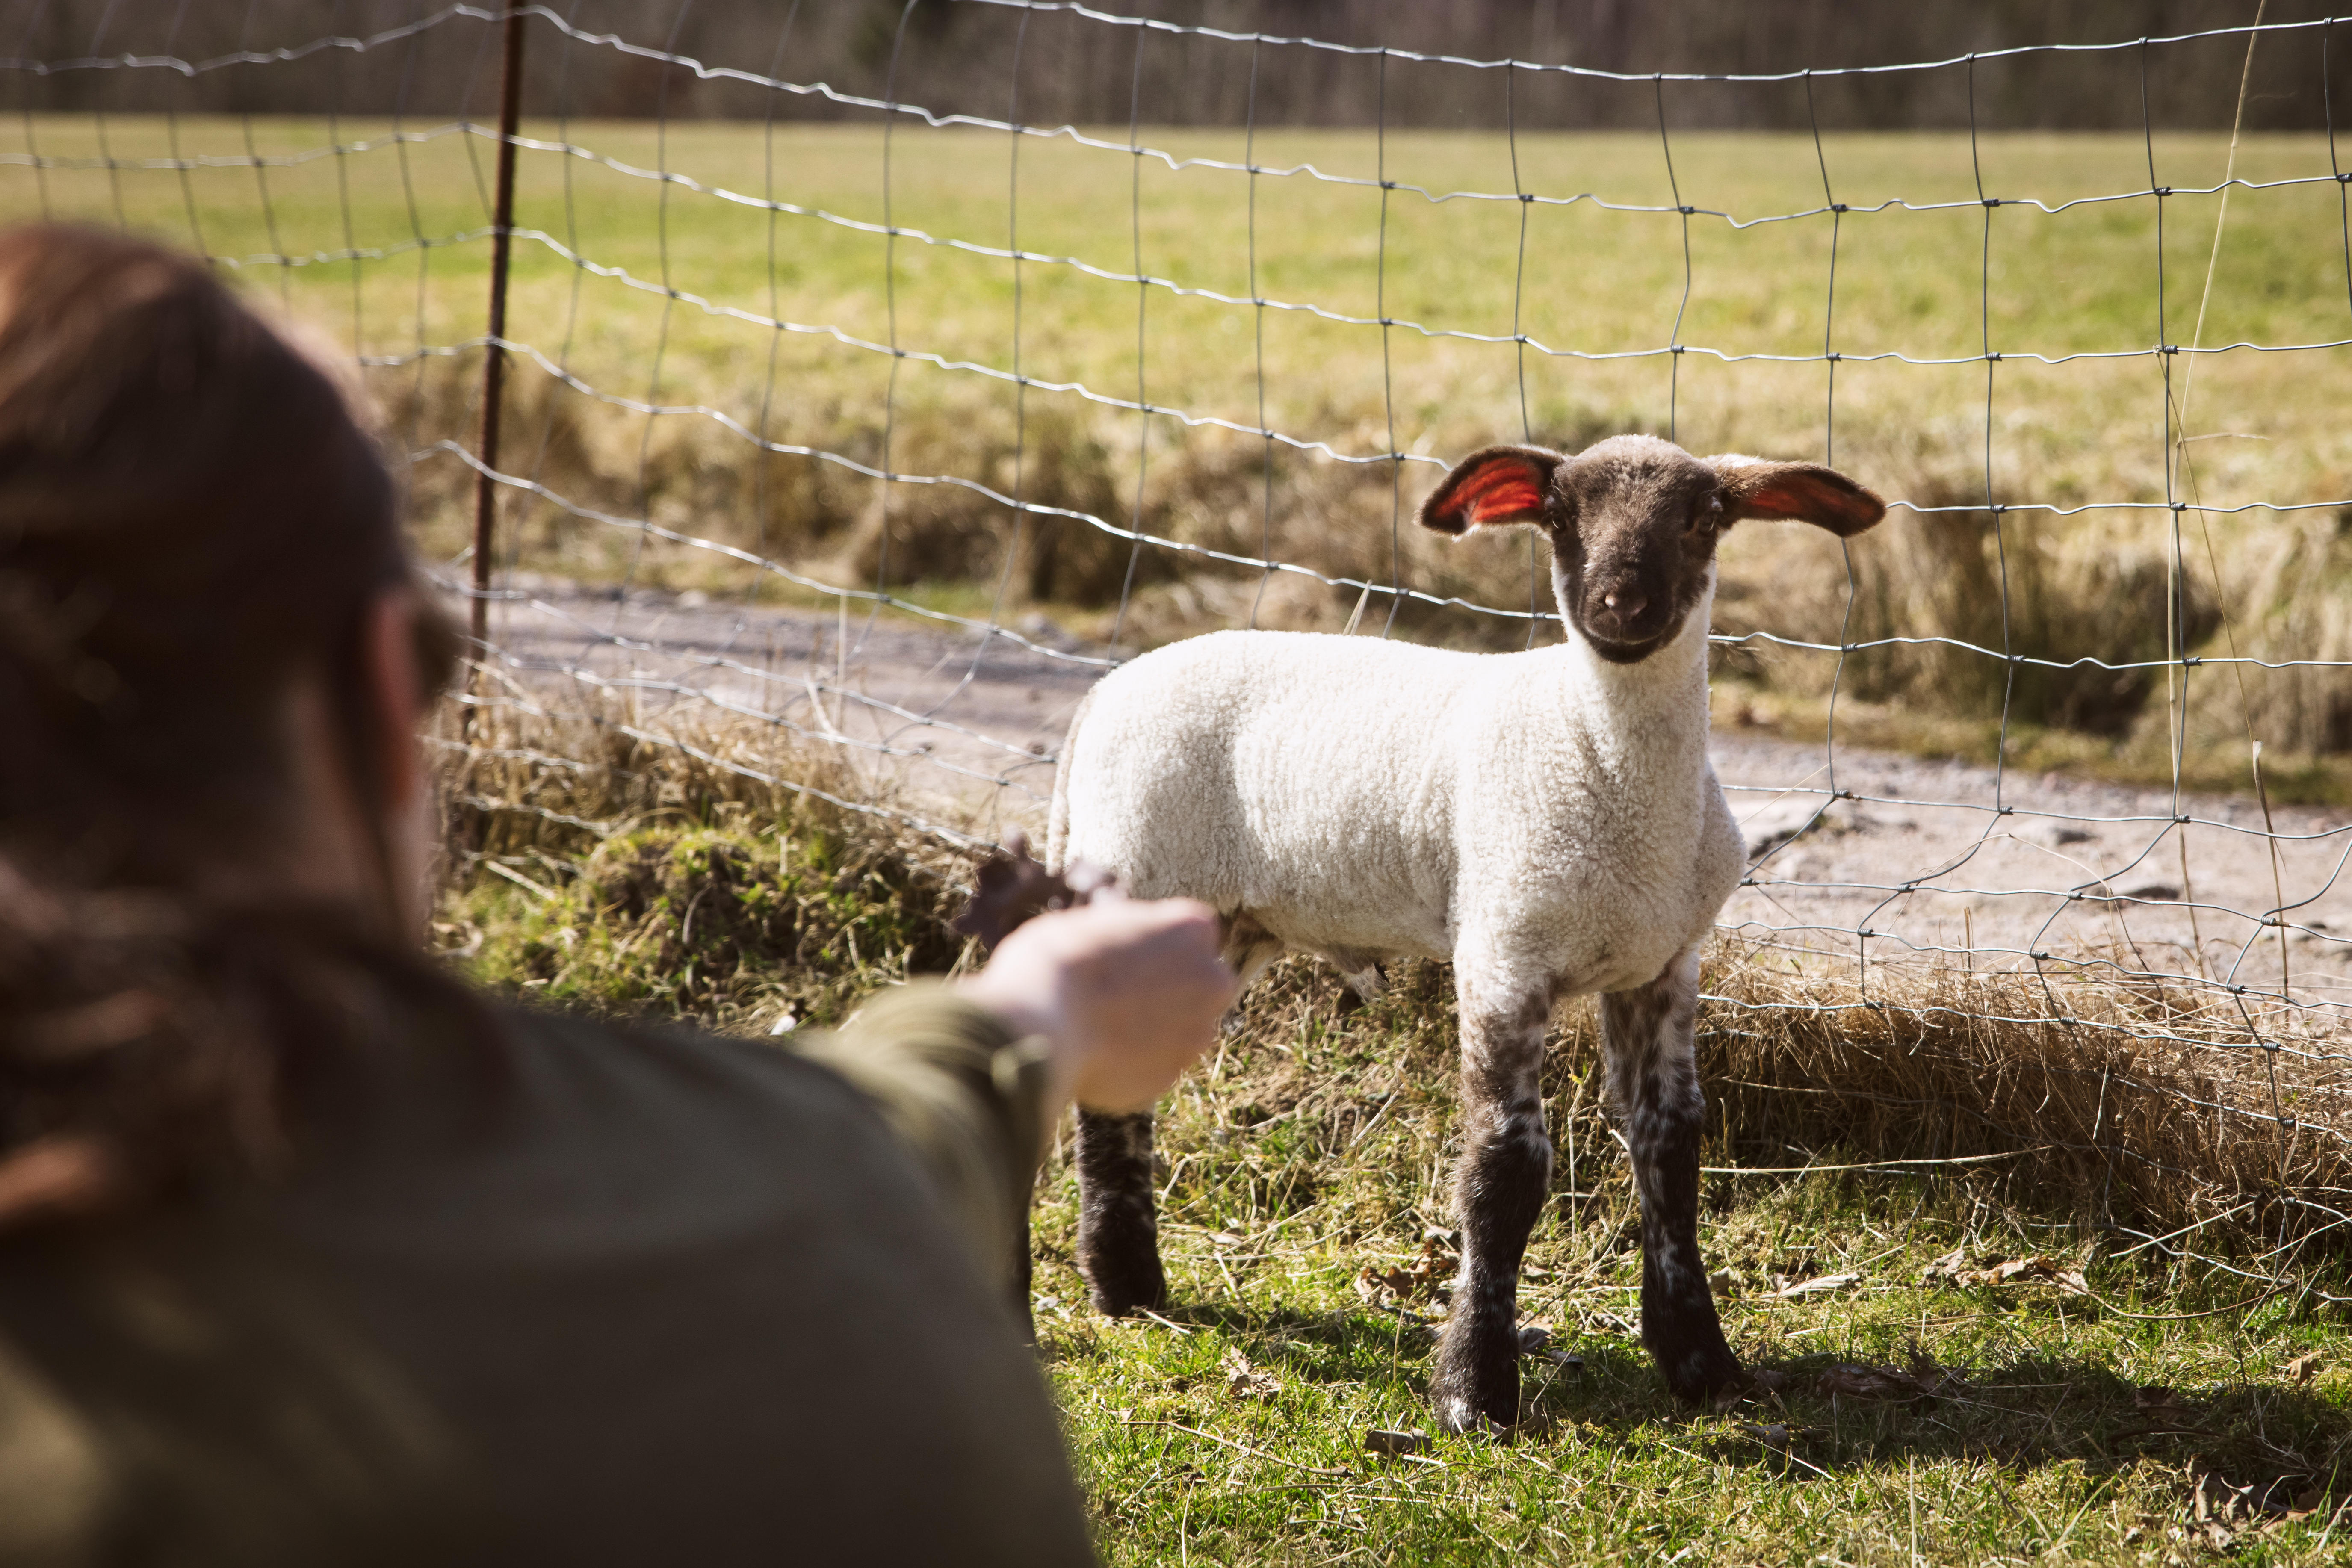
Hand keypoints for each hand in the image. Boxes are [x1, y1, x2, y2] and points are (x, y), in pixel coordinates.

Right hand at [958, 894, 1235, 1114]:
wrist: (1039, 1025)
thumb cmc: (1058, 961)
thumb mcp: (1092, 923)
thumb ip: (1127, 934)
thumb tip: (1125, 941)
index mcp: (1192, 929)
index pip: (1194, 932)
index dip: (1161, 944)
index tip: (1132, 953)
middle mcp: (1209, 980)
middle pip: (1202, 984)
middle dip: (1174, 991)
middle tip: (1124, 994)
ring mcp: (1195, 1034)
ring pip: (1185, 1031)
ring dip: (1157, 1031)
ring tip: (1104, 1028)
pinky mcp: (1170, 1077)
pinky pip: (1157, 1067)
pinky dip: (1135, 1064)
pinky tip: (1098, 1055)